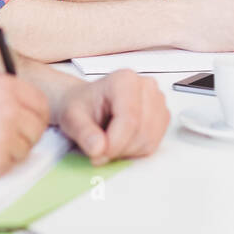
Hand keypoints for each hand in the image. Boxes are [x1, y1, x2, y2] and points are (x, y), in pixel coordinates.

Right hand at [0, 73, 49, 179]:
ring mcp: (5, 136)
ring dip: (11, 150)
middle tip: (3, 138)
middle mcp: (10, 108)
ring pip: (26, 149)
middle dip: (25, 134)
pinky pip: (11, 165)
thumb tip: (24, 106)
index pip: (40, 103)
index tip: (26, 121)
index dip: (34, 114)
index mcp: (4, 85)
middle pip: (38, 127)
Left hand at [55, 69, 169, 165]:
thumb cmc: (82, 105)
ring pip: (149, 140)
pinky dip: (135, 151)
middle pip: (141, 131)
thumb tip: (98, 148)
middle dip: (118, 149)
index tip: (98, 153)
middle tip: (98, 149)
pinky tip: (121, 141)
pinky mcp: (162, 118)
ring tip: (108, 141)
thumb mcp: (71, 117)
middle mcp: (146, 87)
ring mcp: (157, 102)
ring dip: (126, 151)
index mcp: (124, 80)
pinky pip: (153, 144)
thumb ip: (83, 133)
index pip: (129, 119)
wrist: (87, 104)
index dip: (114, 143)